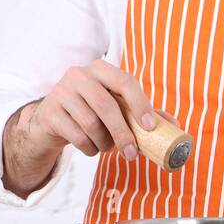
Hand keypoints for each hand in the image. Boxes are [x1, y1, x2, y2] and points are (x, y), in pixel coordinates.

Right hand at [26, 60, 181, 161]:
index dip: (140, 103)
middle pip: (107, 105)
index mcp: (100, 69)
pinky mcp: (49, 112)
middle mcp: (79, 75)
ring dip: (104, 143)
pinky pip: (76, 136)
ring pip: (90, 123)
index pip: (125, 81)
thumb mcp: (114, 106)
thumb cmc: (90, 110)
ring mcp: (61, 92)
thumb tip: (174, 125)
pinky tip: (91, 148)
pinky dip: (89, 148)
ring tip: (107, 147)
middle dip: (123, 133)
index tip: (150, 127)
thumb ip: (141, 112)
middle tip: (132, 154)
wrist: (51, 120)